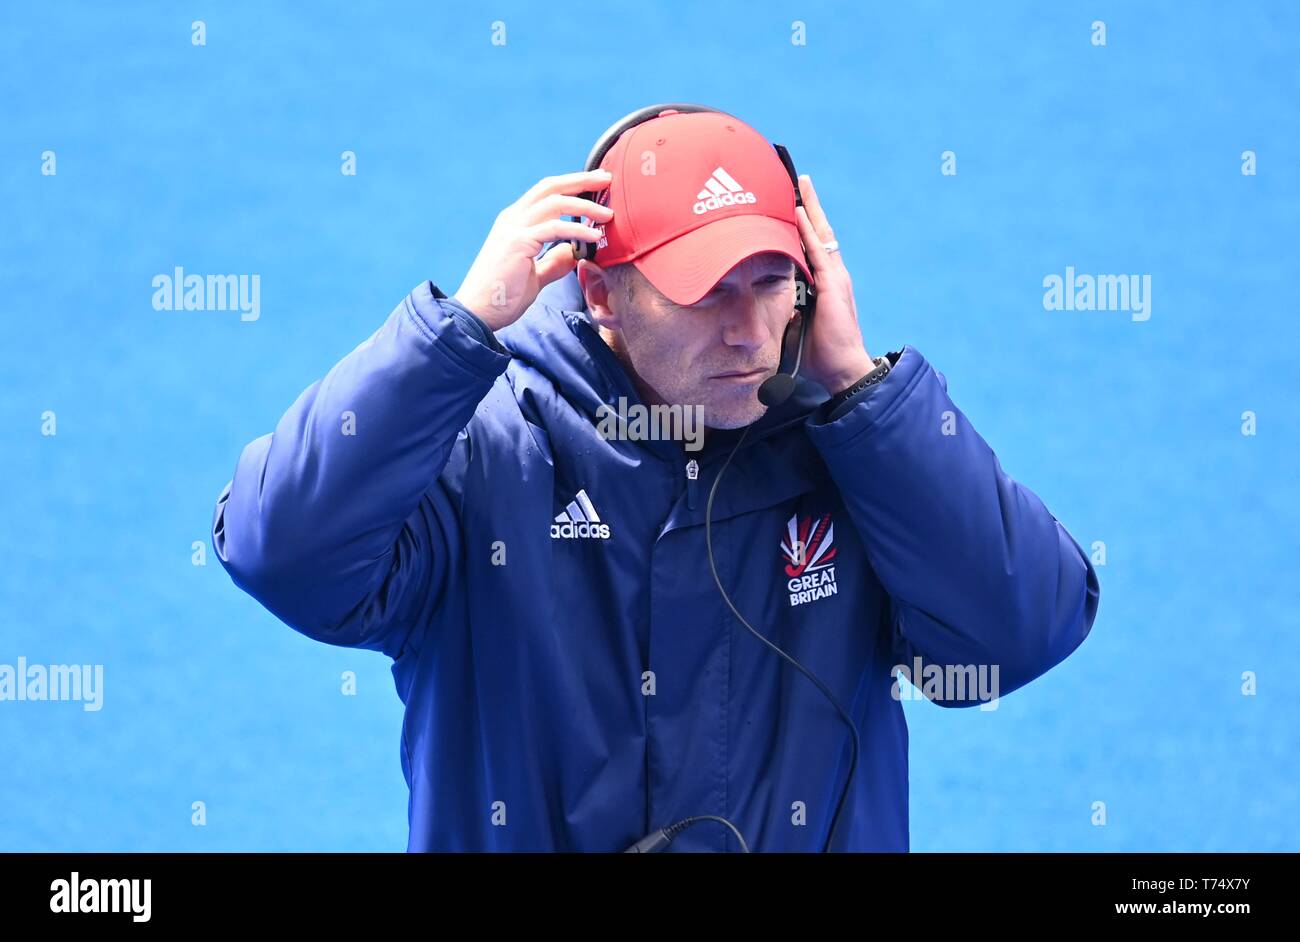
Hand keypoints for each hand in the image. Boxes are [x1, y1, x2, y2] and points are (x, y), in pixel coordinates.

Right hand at [453, 170, 614, 330]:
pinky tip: (593, 237)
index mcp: (515, 222)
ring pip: (554, 202)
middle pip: (551, 187)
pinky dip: (576, 229)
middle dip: (581, 180)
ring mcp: (513, 229)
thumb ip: (553, 262)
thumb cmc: (502, 296)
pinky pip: (554, 229)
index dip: (572, 185)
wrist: (477, 314)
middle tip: (607, 178)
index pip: (546, 193)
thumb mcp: (535, 276)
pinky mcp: (518, 244)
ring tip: (608, 214)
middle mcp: (512, 219)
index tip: (597, 184)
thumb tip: (574, 253)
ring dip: (585, 205)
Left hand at [793, 174, 873, 393]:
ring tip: (801, 183)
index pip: (814, 245)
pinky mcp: (832, 284)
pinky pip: (817, 250)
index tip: (793, 204)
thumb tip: (769, 308)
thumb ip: (787, 312)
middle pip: (820, 231)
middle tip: (800, 179)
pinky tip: (797, 212)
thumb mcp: (796, 327)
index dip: (804, 224)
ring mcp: (835, 277)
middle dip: (809, 205)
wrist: (842, 370)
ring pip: (821, 233)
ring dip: (809, 208)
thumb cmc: (820, 354)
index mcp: (825, 283)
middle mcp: (833, 274)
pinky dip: (808, 229)